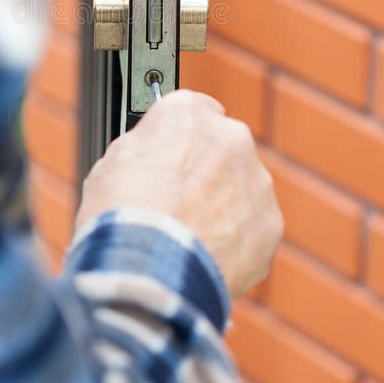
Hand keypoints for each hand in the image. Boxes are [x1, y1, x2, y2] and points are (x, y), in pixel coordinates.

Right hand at [76, 90, 283, 297]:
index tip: (172, 158)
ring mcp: (256, 180)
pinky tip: (206, 257)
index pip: (192, 112)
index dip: (179, 139)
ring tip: (190, 237)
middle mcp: (229, 136)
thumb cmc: (122, 215)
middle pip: (222, 148)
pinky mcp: (270, 222)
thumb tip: (154, 154)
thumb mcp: (112, 162)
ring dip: (223, 206)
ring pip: (242, 188)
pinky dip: (236, 242)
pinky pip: (254, 227)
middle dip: (207, 172)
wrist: (148, 270)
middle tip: (180, 203)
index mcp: (187, 113)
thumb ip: (146, 147)